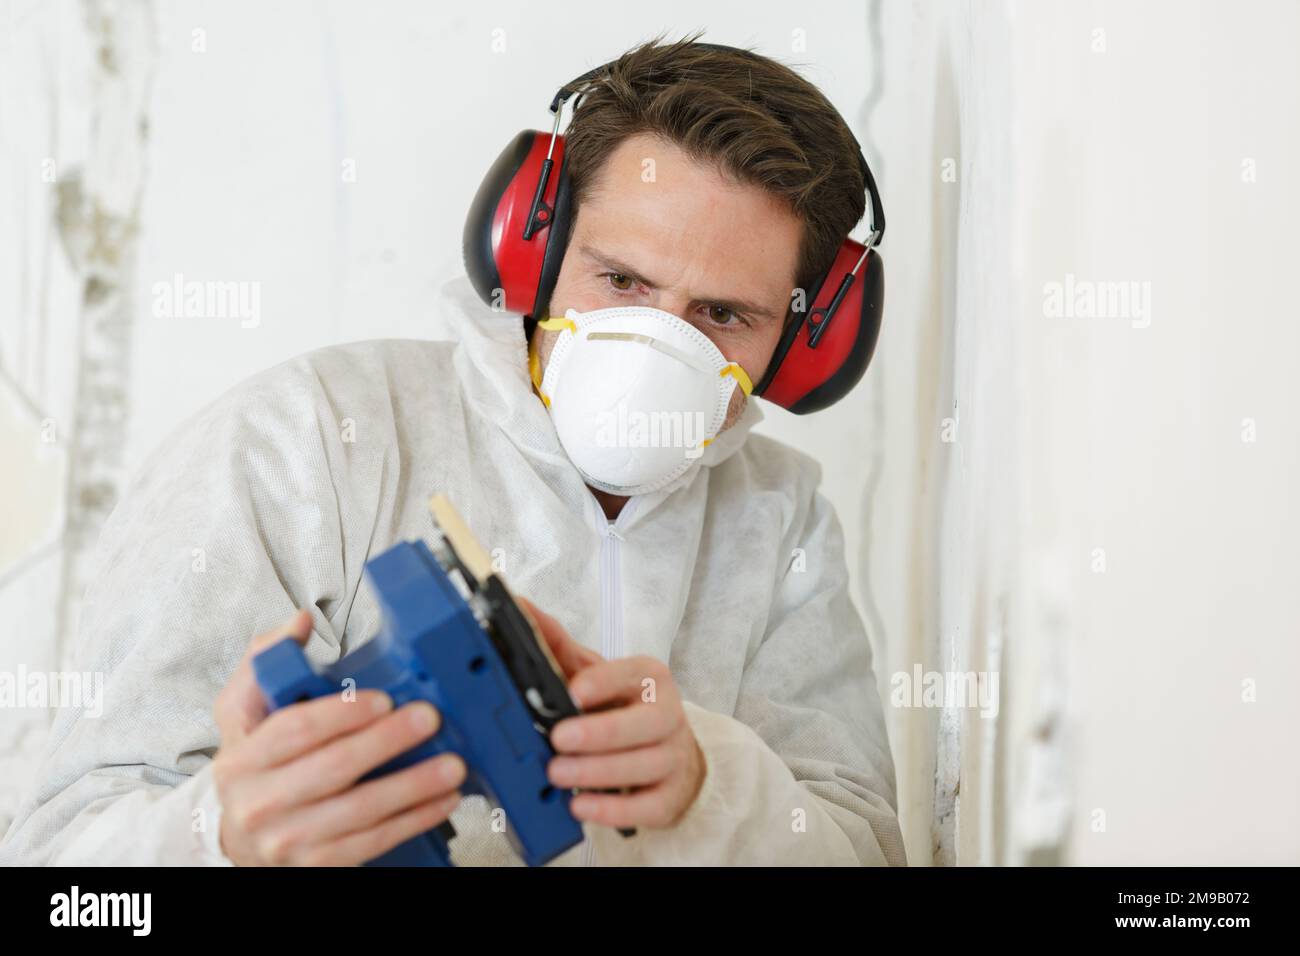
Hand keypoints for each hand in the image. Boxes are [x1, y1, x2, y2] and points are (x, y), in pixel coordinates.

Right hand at [211, 609, 465, 865]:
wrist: (237, 834)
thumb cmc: (252, 766)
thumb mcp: (244, 711)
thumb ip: (268, 660)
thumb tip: (300, 624)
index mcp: (243, 758)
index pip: (296, 730)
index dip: (343, 713)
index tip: (383, 698)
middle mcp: (261, 802)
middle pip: (334, 768)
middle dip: (388, 741)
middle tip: (428, 719)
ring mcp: (289, 839)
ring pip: (361, 810)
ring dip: (413, 786)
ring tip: (451, 764)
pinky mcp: (318, 864)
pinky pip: (373, 841)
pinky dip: (413, 819)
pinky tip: (440, 800)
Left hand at [520, 599, 705, 829]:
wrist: (667, 751)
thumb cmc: (621, 708)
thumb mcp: (593, 674)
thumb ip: (557, 645)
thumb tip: (519, 607)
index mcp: (649, 678)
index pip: (632, 674)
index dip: (603, 682)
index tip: (573, 691)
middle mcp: (668, 715)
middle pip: (643, 724)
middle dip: (599, 733)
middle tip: (557, 739)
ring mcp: (672, 758)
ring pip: (643, 767)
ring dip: (597, 773)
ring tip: (557, 775)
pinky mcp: (669, 798)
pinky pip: (645, 807)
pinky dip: (611, 809)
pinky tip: (581, 806)